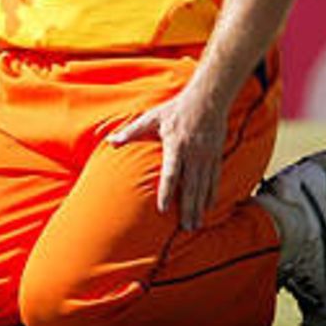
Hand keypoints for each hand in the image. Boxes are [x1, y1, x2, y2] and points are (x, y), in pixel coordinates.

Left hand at [108, 85, 228, 230]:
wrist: (208, 97)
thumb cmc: (176, 108)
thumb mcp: (153, 117)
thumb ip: (132, 131)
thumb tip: (110, 141)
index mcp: (175, 144)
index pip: (171, 173)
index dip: (167, 191)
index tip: (163, 209)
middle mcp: (193, 153)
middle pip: (190, 185)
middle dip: (188, 208)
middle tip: (186, 228)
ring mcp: (206, 155)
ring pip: (204, 185)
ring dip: (200, 206)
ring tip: (195, 225)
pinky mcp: (216, 154)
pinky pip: (215, 178)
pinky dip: (212, 193)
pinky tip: (209, 207)